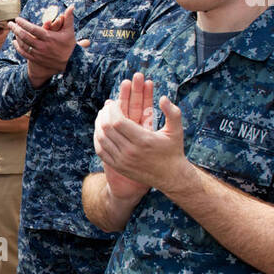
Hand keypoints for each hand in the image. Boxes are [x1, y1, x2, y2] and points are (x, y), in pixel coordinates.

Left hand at [10, 9, 79, 85]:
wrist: (70, 63)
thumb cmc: (69, 46)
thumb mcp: (69, 31)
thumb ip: (69, 18)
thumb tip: (72, 6)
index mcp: (49, 37)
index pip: (33, 29)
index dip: (23, 24)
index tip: (17, 19)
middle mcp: (42, 46)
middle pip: (25, 37)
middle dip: (16, 29)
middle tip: (10, 23)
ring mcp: (38, 54)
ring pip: (23, 45)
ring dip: (16, 37)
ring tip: (12, 30)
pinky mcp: (36, 59)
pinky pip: (24, 53)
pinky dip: (18, 48)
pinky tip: (14, 42)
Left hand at [94, 73, 187, 193]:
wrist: (170, 176)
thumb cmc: (173, 150)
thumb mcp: (176, 130)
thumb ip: (172, 112)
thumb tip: (163, 97)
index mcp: (143, 140)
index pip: (118, 122)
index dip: (113, 110)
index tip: (114, 102)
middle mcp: (130, 151)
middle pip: (107, 129)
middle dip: (105, 114)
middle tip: (106, 107)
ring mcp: (122, 160)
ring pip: (102, 139)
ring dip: (99, 125)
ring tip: (102, 116)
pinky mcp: (118, 167)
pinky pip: (101, 151)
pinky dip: (98, 138)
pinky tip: (100, 130)